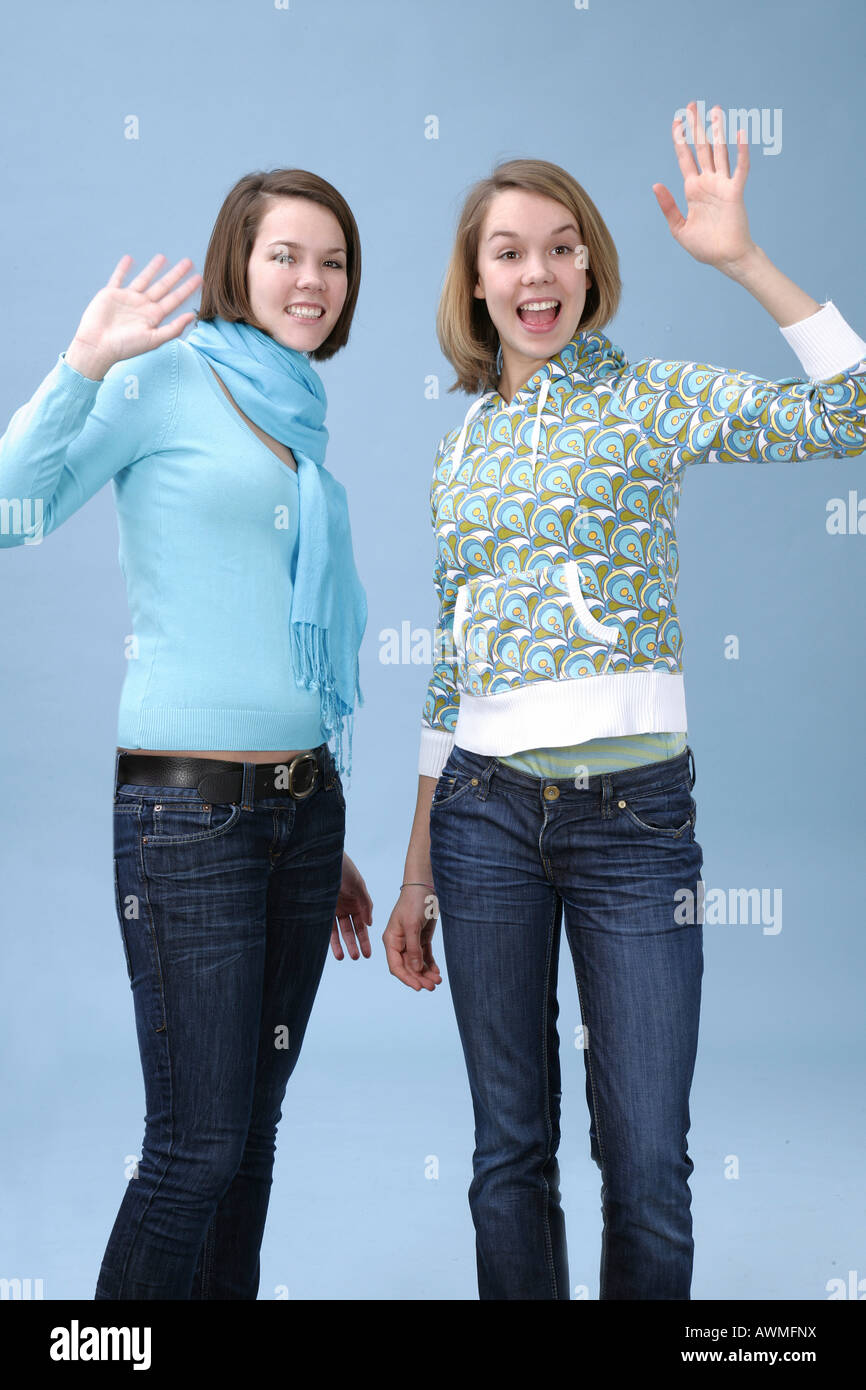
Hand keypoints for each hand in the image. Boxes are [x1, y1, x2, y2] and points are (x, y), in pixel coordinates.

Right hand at [69, 253, 201, 376]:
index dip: (187, 289)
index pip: (174, 299)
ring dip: (153, 268)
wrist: (98, 346)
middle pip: (163, 286)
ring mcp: (127, 299)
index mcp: (153, 317)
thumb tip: (192, 317)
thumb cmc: (125, 347)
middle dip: (176, 274)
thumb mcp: (153, 340)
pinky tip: (129, 259)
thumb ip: (173, 329)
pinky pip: (118, 278)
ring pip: (143, 279)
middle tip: (188, 262)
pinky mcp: (111, 294)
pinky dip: (123, 268)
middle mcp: (143, 306)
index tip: (199, 278)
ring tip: (163, 257)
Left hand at [330, 852, 372, 960]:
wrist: (321, 858)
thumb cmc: (342, 867)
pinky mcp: (319, 909)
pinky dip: (330, 938)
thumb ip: (365, 904)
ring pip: (338, 931)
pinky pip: (325, 927)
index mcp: (357, 901)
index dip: (365, 938)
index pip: (362, 924)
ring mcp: (332, 908)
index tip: (368, 953)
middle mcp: (345, 907)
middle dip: (355, 944)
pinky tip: (334, 948)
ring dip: (341, 944)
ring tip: (344, 957)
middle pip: (351, 930)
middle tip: (358, 957)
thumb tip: (370, 923)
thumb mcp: (358, 884)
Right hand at [382, 884, 441, 991]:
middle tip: (433, 986)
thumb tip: (416, 969)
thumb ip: (413, 948)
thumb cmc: (414, 903)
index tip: (418, 987)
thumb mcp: (412, 925)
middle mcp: (399, 943)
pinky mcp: (422, 938)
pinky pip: (425, 956)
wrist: (424, 888)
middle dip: (420, 978)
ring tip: (437, 981)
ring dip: (426, 973)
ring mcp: (411, 941)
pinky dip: (430, 964)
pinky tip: (437, 972)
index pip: (396, 966)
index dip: (406, 978)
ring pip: (417, 963)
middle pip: (408, 967)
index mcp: (391, 940)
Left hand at [652, 101, 755, 273]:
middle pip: (701, 148)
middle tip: (693, 105)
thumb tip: (656, 185)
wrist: (725, 258)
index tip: (676, 120)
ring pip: (719, 152)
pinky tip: (739, 133)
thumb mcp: (679, 228)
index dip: (680, 139)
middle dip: (697, 126)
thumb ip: (668, 206)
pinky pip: (739, 168)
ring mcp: (722, 185)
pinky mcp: (735, 192)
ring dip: (717, 131)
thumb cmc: (705, 246)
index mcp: (693, 189)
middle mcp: (708, 182)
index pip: (685, 158)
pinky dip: (741, 151)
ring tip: (715, 110)